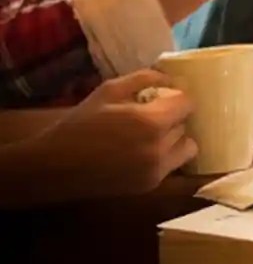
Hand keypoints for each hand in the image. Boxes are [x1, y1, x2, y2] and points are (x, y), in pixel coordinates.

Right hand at [33, 70, 196, 199]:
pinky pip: (173, 165)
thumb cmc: (81, 124)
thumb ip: (144, 79)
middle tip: (153, 115)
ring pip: (186, 147)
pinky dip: (166, 156)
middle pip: (186, 125)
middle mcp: (160, 149)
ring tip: (152, 135)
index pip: (188, 104)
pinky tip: (143, 151)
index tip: (163, 97)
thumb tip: (171, 78)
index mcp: (151, 122)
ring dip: (175, 139)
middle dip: (174, 118)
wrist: (55, 166)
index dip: (177, 98)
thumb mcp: (108, 90)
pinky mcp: (150, 185)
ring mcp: (157, 171)